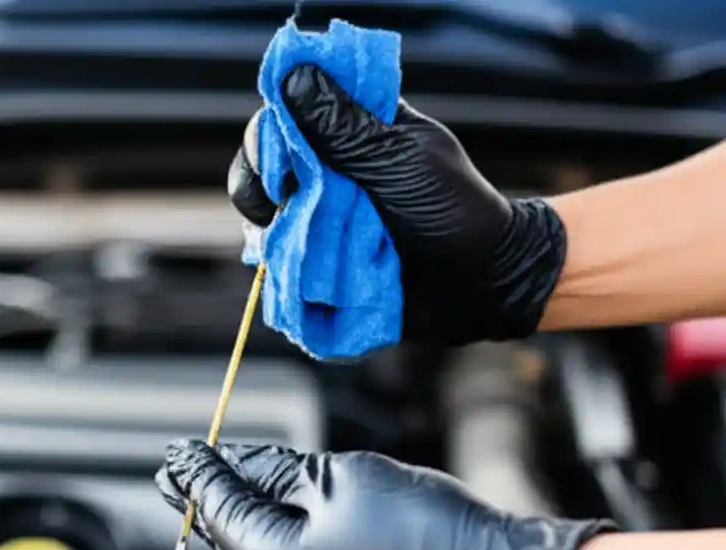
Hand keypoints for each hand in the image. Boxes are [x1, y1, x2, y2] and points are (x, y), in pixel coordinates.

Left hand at [156, 439, 614, 549]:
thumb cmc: (427, 527)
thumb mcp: (342, 476)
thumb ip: (276, 472)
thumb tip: (235, 463)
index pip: (216, 508)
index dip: (197, 473)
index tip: (178, 452)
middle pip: (233, 540)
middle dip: (213, 500)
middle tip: (182, 472)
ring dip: (248, 524)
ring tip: (229, 490)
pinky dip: (283, 549)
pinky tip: (284, 524)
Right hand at [228, 66, 567, 344]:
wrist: (476, 285)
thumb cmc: (453, 213)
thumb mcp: (400, 162)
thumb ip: (345, 128)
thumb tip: (295, 78)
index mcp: (352, 129)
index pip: (288, 114)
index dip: (273, 132)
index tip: (281, 159)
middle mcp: (328, 168)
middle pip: (263, 161)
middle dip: (261, 183)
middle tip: (283, 203)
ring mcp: (317, 213)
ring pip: (259, 208)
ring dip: (265, 223)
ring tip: (290, 238)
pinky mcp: (314, 256)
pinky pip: (273, 252)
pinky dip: (273, 259)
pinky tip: (289, 264)